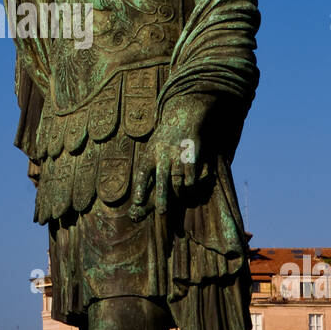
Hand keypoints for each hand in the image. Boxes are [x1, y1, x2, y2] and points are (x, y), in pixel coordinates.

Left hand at [129, 97, 211, 218]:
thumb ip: (149, 167)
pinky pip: (191, 179)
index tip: (138, 202)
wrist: (183, 117)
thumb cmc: (164, 138)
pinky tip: (189, 187)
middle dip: (162, 198)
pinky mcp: (192, 157)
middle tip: (162, 212)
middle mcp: (163, 155)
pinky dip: (190, 186)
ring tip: (178, 197)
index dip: (140, 188)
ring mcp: (179, 156)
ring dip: (178, 194)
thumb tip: (140, 193)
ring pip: (178, 183)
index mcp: (150, 153)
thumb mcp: (151, 147)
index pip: (143, 172)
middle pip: (162, 181)